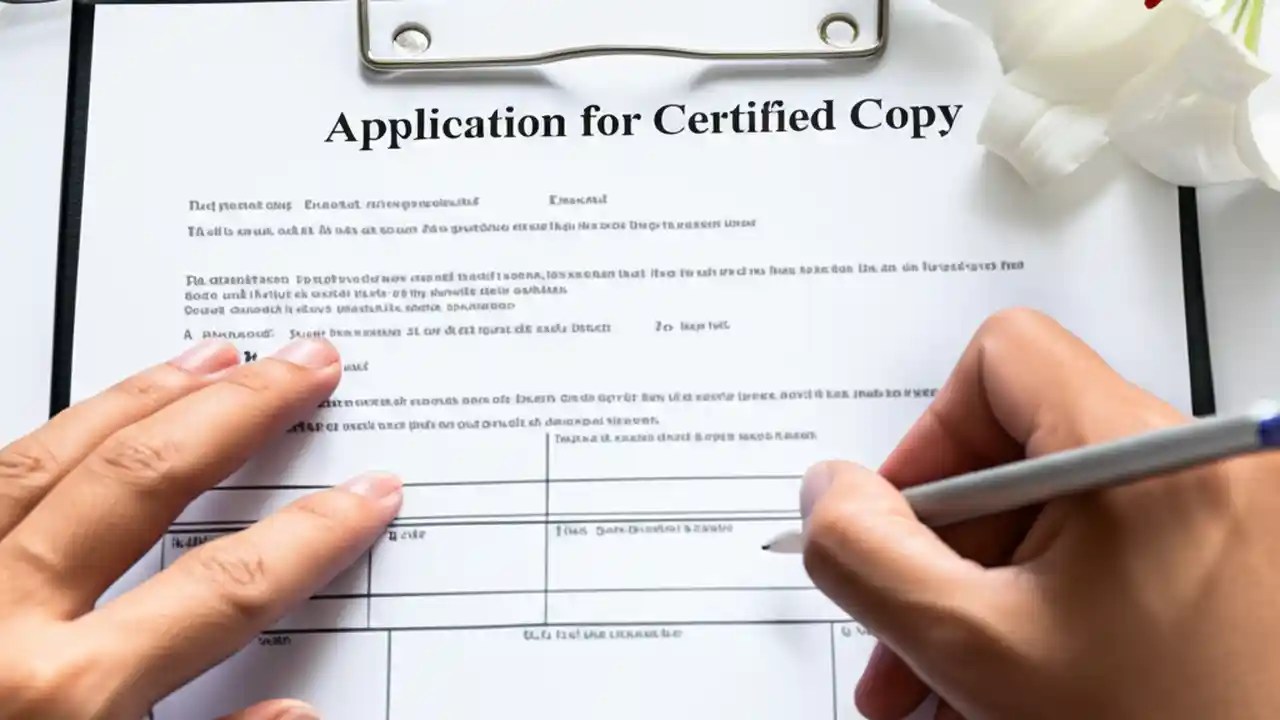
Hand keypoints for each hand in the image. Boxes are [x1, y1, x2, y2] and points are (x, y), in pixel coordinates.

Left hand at [0, 338, 400, 719]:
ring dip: (144, 394)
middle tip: (303, 363)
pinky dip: (44, 429)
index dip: (312, 534)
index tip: (367, 493)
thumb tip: (295, 717)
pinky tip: (84, 409)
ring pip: (51, 454)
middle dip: (240, 413)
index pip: (225, 590)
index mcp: (63, 700)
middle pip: (144, 482)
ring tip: (213, 354)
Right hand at [803, 308, 1279, 719]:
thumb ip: (870, 556)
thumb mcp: (975, 648)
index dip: (929, 436)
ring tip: (943, 681)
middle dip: (940, 551)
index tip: (900, 518)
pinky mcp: (1230, 561)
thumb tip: (829, 493)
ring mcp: (1224, 517)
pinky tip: (1004, 681)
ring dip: (979, 595)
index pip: (1004, 358)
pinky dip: (1041, 608)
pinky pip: (1103, 556)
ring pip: (1054, 518)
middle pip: (1019, 452)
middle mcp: (1200, 468)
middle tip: (903, 628)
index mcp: (1146, 458)